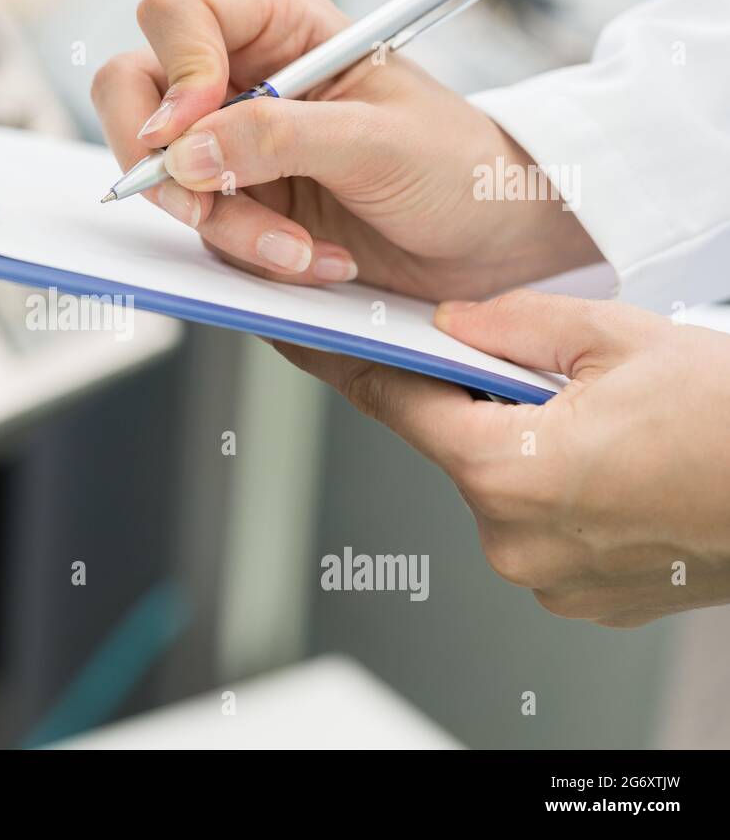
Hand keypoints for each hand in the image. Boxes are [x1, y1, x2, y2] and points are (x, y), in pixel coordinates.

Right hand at [90, 0, 600, 300]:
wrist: (484, 242)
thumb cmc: (457, 166)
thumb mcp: (378, 141)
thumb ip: (279, 137)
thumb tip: (186, 153)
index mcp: (280, 27)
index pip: (178, 15)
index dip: (173, 69)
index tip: (190, 129)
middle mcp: (242, 80)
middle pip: (134, 90)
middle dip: (161, 159)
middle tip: (203, 206)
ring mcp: (230, 148)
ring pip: (162, 175)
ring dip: (223, 226)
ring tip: (301, 251)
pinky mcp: (236, 207)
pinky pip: (200, 232)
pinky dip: (245, 255)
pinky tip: (309, 259)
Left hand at [275, 290, 729, 625]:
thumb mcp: (616, 339)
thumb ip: (511, 327)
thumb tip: (449, 325)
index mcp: (505, 470)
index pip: (395, 405)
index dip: (349, 364)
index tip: (308, 342)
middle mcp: (513, 539)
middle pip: (455, 446)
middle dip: (480, 404)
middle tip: (547, 376)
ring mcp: (547, 578)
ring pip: (500, 489)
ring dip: (526, 451)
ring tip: (605, 427)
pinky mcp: (582, 599)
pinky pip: (540, 531)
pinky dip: (559, 494)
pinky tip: (616, 469)